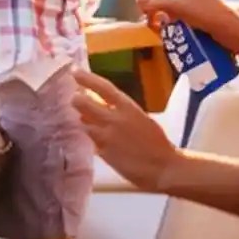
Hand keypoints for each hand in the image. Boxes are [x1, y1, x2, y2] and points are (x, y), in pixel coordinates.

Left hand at [72, 69, 179, 191]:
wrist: (164, 167)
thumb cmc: (156, 141)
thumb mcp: (139, 117)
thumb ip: (119, 109)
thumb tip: (99, 101)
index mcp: (128, 107)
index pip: (102, 87)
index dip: (86, 77)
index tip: (74, 70)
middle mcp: (114, 119)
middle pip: (82, 103)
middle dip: (76, 99)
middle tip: (76, 99)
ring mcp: (106, 136)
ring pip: (82, 122)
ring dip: (84, 121)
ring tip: (91, 122)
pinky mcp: (103, 153)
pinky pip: (90, 140)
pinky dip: (92, 138)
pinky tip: (100, 141)